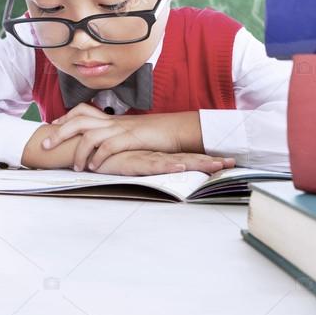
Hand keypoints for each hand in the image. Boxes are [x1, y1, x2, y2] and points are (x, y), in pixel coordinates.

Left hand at [44, 103, 201, 170]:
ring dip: (79, 151)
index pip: (82, 111)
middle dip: (59, 132)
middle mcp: (112, 121)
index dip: (65, 118)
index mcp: (111, 118)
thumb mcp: (130, 131)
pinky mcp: (130, 139)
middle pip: (78, 120)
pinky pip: (108, 146)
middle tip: (45, 145)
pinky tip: (94, 167)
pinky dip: (98, 157)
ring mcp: (121, 129)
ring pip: (89, 134)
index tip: (53, 126)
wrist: (176, 129)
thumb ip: (114, 134)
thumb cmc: (155, 133)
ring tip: (75, 166)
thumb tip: (102, 141)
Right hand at [92, 150, 235, 175]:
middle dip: (210, 160)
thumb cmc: (106, 155)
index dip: (206, 158)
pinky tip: (181, 166)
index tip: (227, 160)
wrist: (83, 147)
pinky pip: (154, 165)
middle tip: (232, 161)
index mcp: (157, 154)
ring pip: (177, 160)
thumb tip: (159, 166)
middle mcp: (155, 154)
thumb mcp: (131, 161)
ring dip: (197, 163)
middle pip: (189, 157)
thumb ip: (145, 163)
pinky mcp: (134, 163)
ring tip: (217, 165)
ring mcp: (146, 157)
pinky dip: (169, 165)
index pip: (186, 156)